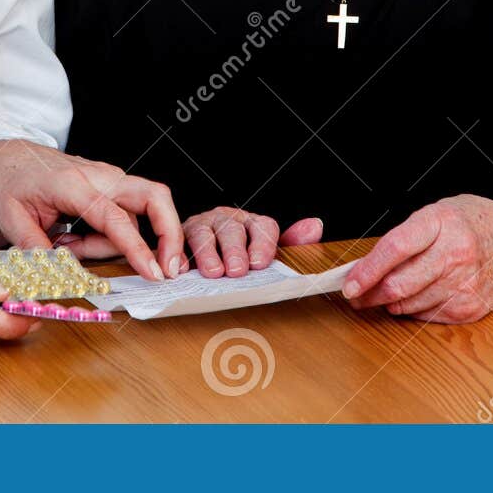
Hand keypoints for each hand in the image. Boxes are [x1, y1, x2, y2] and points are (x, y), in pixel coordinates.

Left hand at [0, 140, 184, 280]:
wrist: (11, 158)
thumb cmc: (11, 183)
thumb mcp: (11, 220)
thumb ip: (37, 249)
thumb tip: (60, 276)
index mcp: (73, 185)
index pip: (115, 218)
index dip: (136, 248)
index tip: (153, 272)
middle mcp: (100, 177)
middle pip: (154, 197)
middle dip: (170, 233)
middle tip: (168, 268)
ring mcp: (110, 178)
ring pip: (136, 219)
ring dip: (112, 245)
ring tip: (69, 244)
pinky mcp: (112, 185)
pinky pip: (126, 217)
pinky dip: (111, 237)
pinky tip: (78, 238)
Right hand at [183, 207, 323, 277]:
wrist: (206, 252)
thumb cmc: (241, 255)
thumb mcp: (267, 251)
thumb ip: (292, 242)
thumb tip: (315, 226)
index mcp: (252, 223)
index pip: (263, 226)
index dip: (263, 244)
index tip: (260, 264)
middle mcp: (227, 219)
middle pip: (232, 229)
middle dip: (234, 250)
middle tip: (237, 270)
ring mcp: (202, 225)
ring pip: (203, 232)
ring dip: (208, 253)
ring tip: (213, 272)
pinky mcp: (180, 236)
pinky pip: (177, 243)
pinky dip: (180, 256)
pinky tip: (183, 270)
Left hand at [341, 195, 492, 322]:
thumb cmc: (475, 223)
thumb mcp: (440, 213)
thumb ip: (406, 235)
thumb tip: (367, 263)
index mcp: (442, 223)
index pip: (396, 248)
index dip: (368, 269)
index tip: (348, 283)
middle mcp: (454, 254)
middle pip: (400, 283)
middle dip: (369, 293)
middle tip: (354, 294)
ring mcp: (464, 284)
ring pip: (409, 304)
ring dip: (386, 303)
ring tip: (377, 295)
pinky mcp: (468, 307)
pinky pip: (426, 315)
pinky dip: (410, 310)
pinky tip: (410, 298)